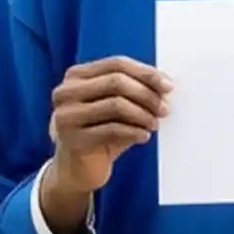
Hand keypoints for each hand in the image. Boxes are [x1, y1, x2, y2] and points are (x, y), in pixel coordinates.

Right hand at [45, 56, 172, 194]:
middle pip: (116, 81)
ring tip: (154, 124)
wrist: (78, 169)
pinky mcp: (72, 140)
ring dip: (143, 114)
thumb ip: (135, 89)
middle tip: (164, 108)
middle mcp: (66, 92)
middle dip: (146, 94)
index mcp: (76, 76)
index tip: (168, 86)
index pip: (116, 64)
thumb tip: (165, 82)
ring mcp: (66, 116)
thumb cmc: (101, 132)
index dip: (146, 73)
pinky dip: (134, 132)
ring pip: (115, 104)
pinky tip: (144, 136)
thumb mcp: (117, 106)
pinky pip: (112, 129)